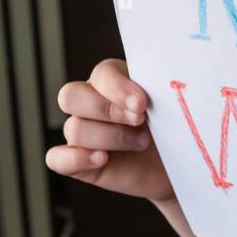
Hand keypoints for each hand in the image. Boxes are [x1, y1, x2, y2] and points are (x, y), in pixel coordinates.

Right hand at [46, 58, 175, 205]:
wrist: (180, 163)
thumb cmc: (173, 127)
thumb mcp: (167, 103)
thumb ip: (154, 89)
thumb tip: (145, 92)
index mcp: (111, 80)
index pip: (100, 73)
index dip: (117, 88)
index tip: (143, 103)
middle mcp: (90, 102)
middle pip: (70, 95)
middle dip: (106, 109)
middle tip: (139, 120)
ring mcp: (82, 132)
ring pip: (74, 128)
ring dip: (111, 137)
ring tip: (140, 142)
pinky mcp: (78, 161)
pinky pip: (56, 158)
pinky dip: (77, 158)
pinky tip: (103, 159)